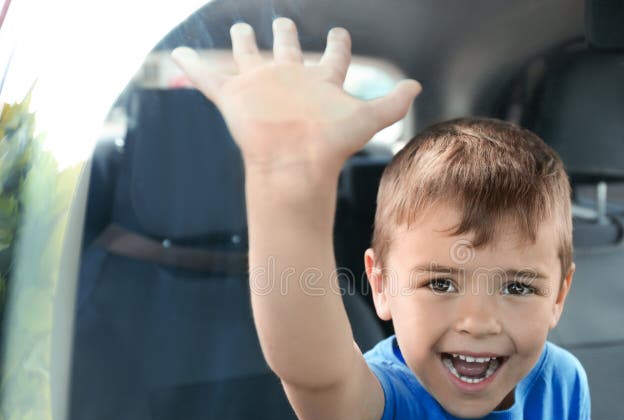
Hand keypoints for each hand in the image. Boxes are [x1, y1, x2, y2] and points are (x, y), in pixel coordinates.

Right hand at [171, 18, 420, 180]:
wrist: (294, 165)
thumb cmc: (330, 144)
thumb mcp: (367, 117)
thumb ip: (393, 103)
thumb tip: (418, 86)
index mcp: (320, 84)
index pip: (332, 59)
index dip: (338, 45)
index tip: (340, 33)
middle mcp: (290, 81)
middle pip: (286, 51)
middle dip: (285, 36)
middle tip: (285, 21)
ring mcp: (260, 88)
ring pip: (247, 56)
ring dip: (243, 43)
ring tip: (239, 30)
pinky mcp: (233, 97)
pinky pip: (207, 77)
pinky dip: (190, 66)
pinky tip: (178, 54)